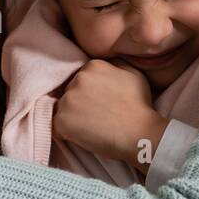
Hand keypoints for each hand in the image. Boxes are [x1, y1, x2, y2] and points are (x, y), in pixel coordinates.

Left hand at [52, 59, 168, 169]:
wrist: (139, 133)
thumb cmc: (139, 106)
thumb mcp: (133, 74)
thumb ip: (115, 64)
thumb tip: (106, 64)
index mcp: (93, 66)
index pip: (83, 77)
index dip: (92, 92)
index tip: (102, 102)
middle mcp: (78, 79)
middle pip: (72, 90)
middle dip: (81, 102)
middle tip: (98, 115)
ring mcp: (68, 99)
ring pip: (64, 107)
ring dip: (74, 116)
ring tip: (92, 126)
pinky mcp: (62, 120)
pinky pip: (58, 125)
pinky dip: (68, 131)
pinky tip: (85, 134)